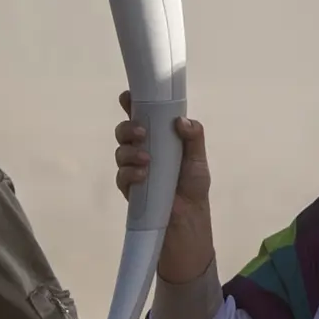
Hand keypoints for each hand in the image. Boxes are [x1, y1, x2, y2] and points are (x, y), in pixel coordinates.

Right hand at [114, 91, 213, 284]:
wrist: (188, 220)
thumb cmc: (193, 188)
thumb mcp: (198, 160)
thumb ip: (194, 138)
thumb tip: (181, 121)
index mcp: (159, 138)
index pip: (142, 116)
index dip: (132, 104)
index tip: (128, 97)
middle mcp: (143, 150)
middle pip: (125, 131)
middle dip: (128, 128)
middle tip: (141, 133)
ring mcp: (134, 169)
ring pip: (120, 152)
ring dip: (130, 152)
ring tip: (146, 160)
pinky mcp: (129, 188)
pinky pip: (121, 175)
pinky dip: (129, 173)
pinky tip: (142, 176)